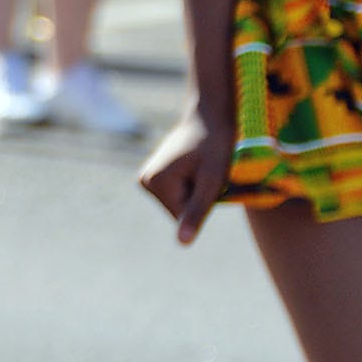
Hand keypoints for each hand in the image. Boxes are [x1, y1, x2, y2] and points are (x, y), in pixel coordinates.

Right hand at [139, 102, 233, 243]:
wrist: (209, 117)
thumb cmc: (216, 146)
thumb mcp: (212, 181)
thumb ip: (196, 212)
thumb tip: (183, 244)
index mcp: (155, 182)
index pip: (184, 217)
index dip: (205, 203)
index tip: (210, 178)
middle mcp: (144, 180)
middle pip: (178, 211)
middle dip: (198, 198)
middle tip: (208, 172)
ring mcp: (146, 177)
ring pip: (178, 204)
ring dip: (195, 193)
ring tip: (202, 169)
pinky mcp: (152, 176)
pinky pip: (176, 195)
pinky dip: (190, 187)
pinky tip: (194, 168)